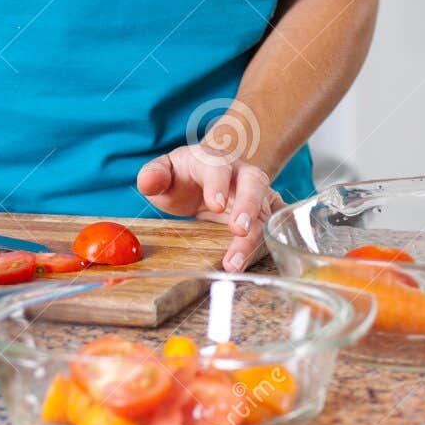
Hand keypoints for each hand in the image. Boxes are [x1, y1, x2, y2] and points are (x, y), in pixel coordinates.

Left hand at [136, 145, 283, 271]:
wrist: (211, 173)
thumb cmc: (185, 176)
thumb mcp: (165, 172)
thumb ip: (154, 175)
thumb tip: (147, 182)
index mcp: (213, 161)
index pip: (218, 168)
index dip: (217, 185)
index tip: (214, 204)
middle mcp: (241, 174)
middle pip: (253, 183)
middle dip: (248, 205)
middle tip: (239, 230)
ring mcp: (258, 193)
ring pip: (265, 209)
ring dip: (255, 235)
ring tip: (235, 262)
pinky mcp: (267, 211)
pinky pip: (277, 224)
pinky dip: (273, 240)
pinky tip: (260, 260)